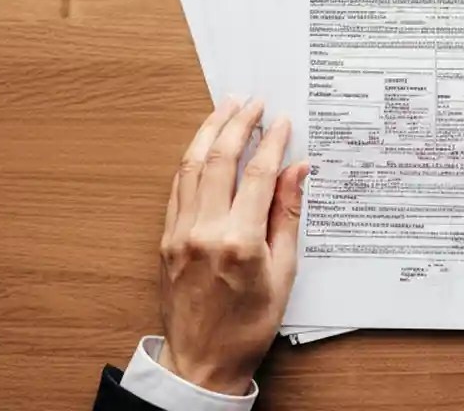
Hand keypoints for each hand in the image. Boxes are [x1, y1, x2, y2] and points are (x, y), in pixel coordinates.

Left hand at [156, 98, 307, 394]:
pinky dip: (191, 160)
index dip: (273, 142)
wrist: (202, 361)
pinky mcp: (166, 239)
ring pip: (192, 166)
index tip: (284, 121)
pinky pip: (177, 188)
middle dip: (238, 124)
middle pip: (221, 160)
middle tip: (253, 101)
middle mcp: (205, 231)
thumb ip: (287, 216)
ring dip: (209, 132)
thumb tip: (297, 171)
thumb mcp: (283, 273)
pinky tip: (203, 145)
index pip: (258, 174)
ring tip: (225, 107)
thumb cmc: (248, 326)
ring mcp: (180, 233)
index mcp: (239, 242)